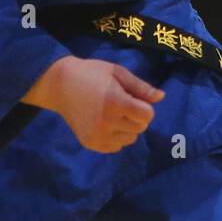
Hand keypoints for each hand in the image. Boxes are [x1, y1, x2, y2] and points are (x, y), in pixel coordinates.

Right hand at [23, 55, 163, 152]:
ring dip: (128, 128)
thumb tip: (161, 97)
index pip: (147, 115)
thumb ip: (141, 87)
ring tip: (113, 113)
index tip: (134, 98)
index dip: (145, 106)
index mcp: (115, 103)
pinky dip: (116, 137)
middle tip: (123, 104)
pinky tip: (106, 123)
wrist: (60, 85)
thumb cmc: (92, 73)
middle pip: (140, 128)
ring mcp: (97, 135)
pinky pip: (116, 147)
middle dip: (137, 116)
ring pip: (130, 139)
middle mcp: (106, 122)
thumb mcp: (118, 73)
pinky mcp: (90, 143)